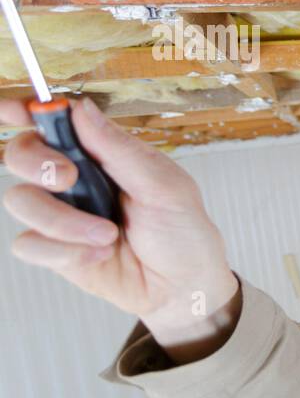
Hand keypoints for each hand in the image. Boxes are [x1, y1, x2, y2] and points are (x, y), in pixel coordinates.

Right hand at [2, 97, 239, 360]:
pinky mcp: (55, 249)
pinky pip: (28, 243)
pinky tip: (99, 255)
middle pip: (21, 154)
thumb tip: (81, 108)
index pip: (55, 122)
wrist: (184, 289)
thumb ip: (119, 149)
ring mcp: (62, 214)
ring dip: (63, 221)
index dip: (25, 109)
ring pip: (20, 200)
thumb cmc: (184, 234)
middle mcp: (77, 179)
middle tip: (69, 179)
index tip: (12, 109)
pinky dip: (64, 251)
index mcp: (104, 154)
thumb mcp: (166, 186)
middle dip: (37, 163)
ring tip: (107, 235)